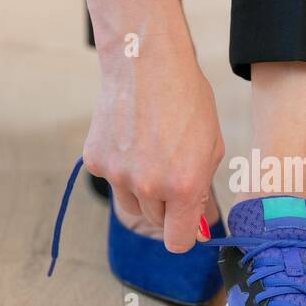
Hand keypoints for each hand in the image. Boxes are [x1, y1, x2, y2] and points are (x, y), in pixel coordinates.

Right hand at [68, 0, 223, 252]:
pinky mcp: (95, 162)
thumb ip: (201, 192)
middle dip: (165, 207)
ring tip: (152, 156)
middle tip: (171, 172)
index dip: (184, 233)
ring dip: (142, 193)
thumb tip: (197, 226)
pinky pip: (111, 181)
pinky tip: (131, 140)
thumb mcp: (210, 148)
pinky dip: (121, 170)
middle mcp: (148, 187)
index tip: (186, 221)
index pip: (178, 242)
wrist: (146, 64)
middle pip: (155, 222)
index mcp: (183, 187)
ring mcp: (117, 176)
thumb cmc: (186, 101)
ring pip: (130, 206)